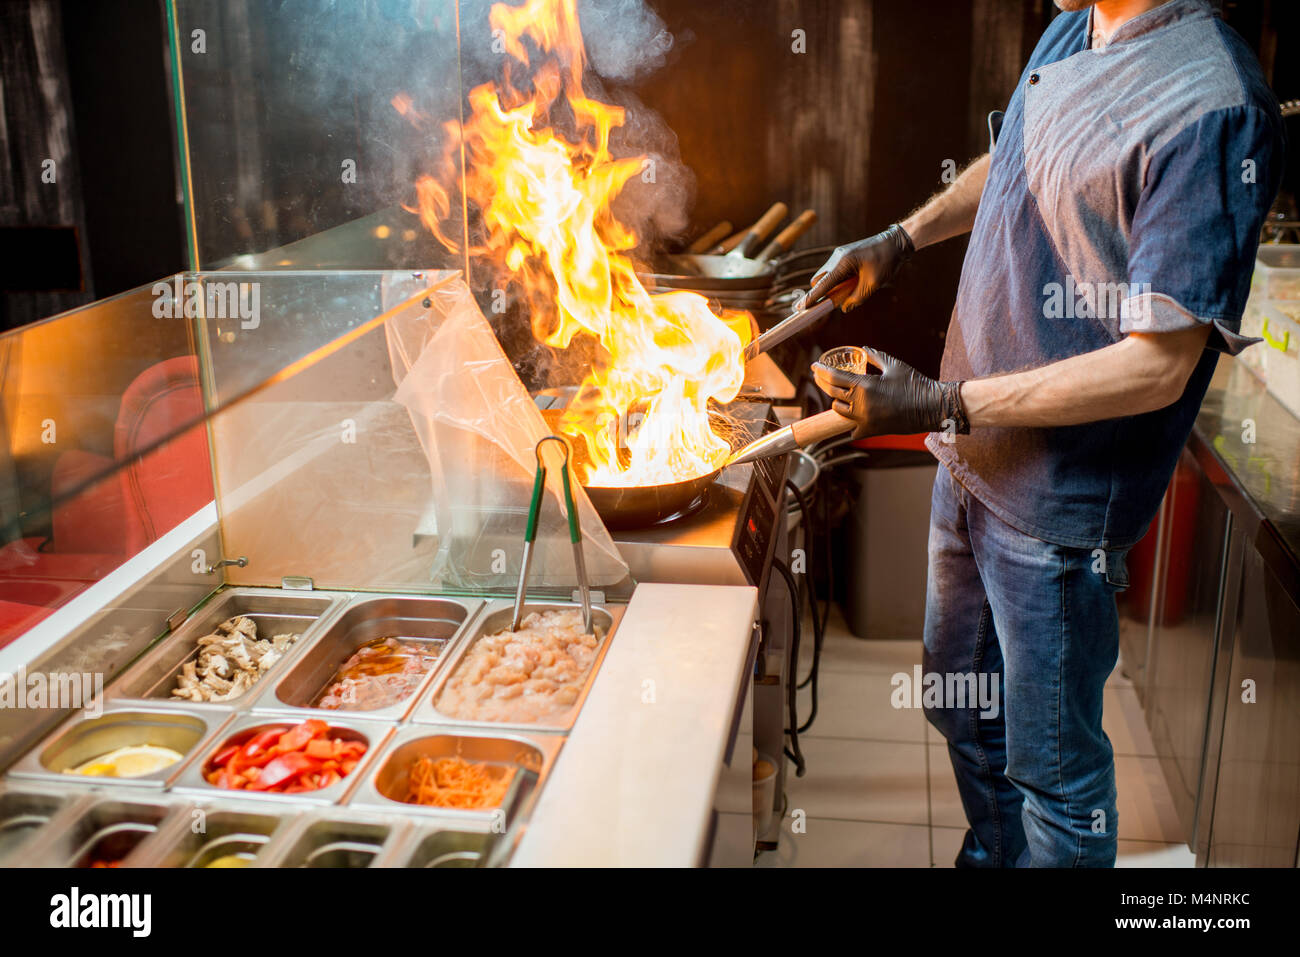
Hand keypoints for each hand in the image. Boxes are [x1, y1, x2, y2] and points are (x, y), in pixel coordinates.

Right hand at [803, 224, 913, 310]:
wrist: (895, 242)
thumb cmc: (886, 260)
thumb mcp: (873, 283)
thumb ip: (857, 298)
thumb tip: (844, 308)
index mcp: (843, 263)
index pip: (822, 285)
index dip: (812, 298)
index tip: (800, 308)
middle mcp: (837, 258)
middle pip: (818, 280)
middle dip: (821, 293)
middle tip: (832, 302)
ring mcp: (839, 256)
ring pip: (826, 276)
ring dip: (832, 287)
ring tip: (850, 290)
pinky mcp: (843, 256)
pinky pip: (834, 272)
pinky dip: (838, 281)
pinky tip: (853, 282)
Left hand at [812, 347, 967, 438]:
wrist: (931, 407)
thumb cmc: (915, 383)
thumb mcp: (894, 365)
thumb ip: (875, 357)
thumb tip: (863, 348)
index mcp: (864, 385)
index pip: (834, 376)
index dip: (821, 371)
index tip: (814, 366)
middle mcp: (860, 403)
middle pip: (832, 393)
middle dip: (824, 384)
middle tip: (821, 378)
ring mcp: (864, 419)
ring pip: (839, 411)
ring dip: (838, 403)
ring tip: (840, 396)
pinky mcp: (872, 431)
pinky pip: (852, 430)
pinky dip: (851, 424)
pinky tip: (853, 419)